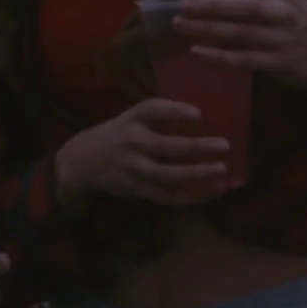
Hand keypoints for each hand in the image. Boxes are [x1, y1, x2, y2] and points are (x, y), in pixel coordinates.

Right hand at [55, 99, 233, 206]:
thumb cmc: (120, 133)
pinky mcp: (136, 189)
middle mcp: (132, 143)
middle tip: (226, 145)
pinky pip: (167, 196)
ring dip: (197, 175)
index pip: (152, 111)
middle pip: (166, 147)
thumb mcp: (132, 117)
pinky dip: (192, 196)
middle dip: (196, 147)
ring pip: (168, 176)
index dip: (175, 111)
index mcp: (133, 120)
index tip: (198, 114)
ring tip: (223, 172)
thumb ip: (161, 113)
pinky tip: (214, 191)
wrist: (80, 162)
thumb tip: (206, 113)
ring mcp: (134, 169)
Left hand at [174, 0, 306, 121]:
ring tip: (180, 27)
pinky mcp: (276, 63)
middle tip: (180, 8)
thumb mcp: (288, 4)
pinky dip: (217, 56)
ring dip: (203, 29)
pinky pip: (240, 58)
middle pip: (234, 4)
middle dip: (204, 6)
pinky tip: (198, 53)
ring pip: (233, 32)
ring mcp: (278, 38)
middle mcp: (280, 11)